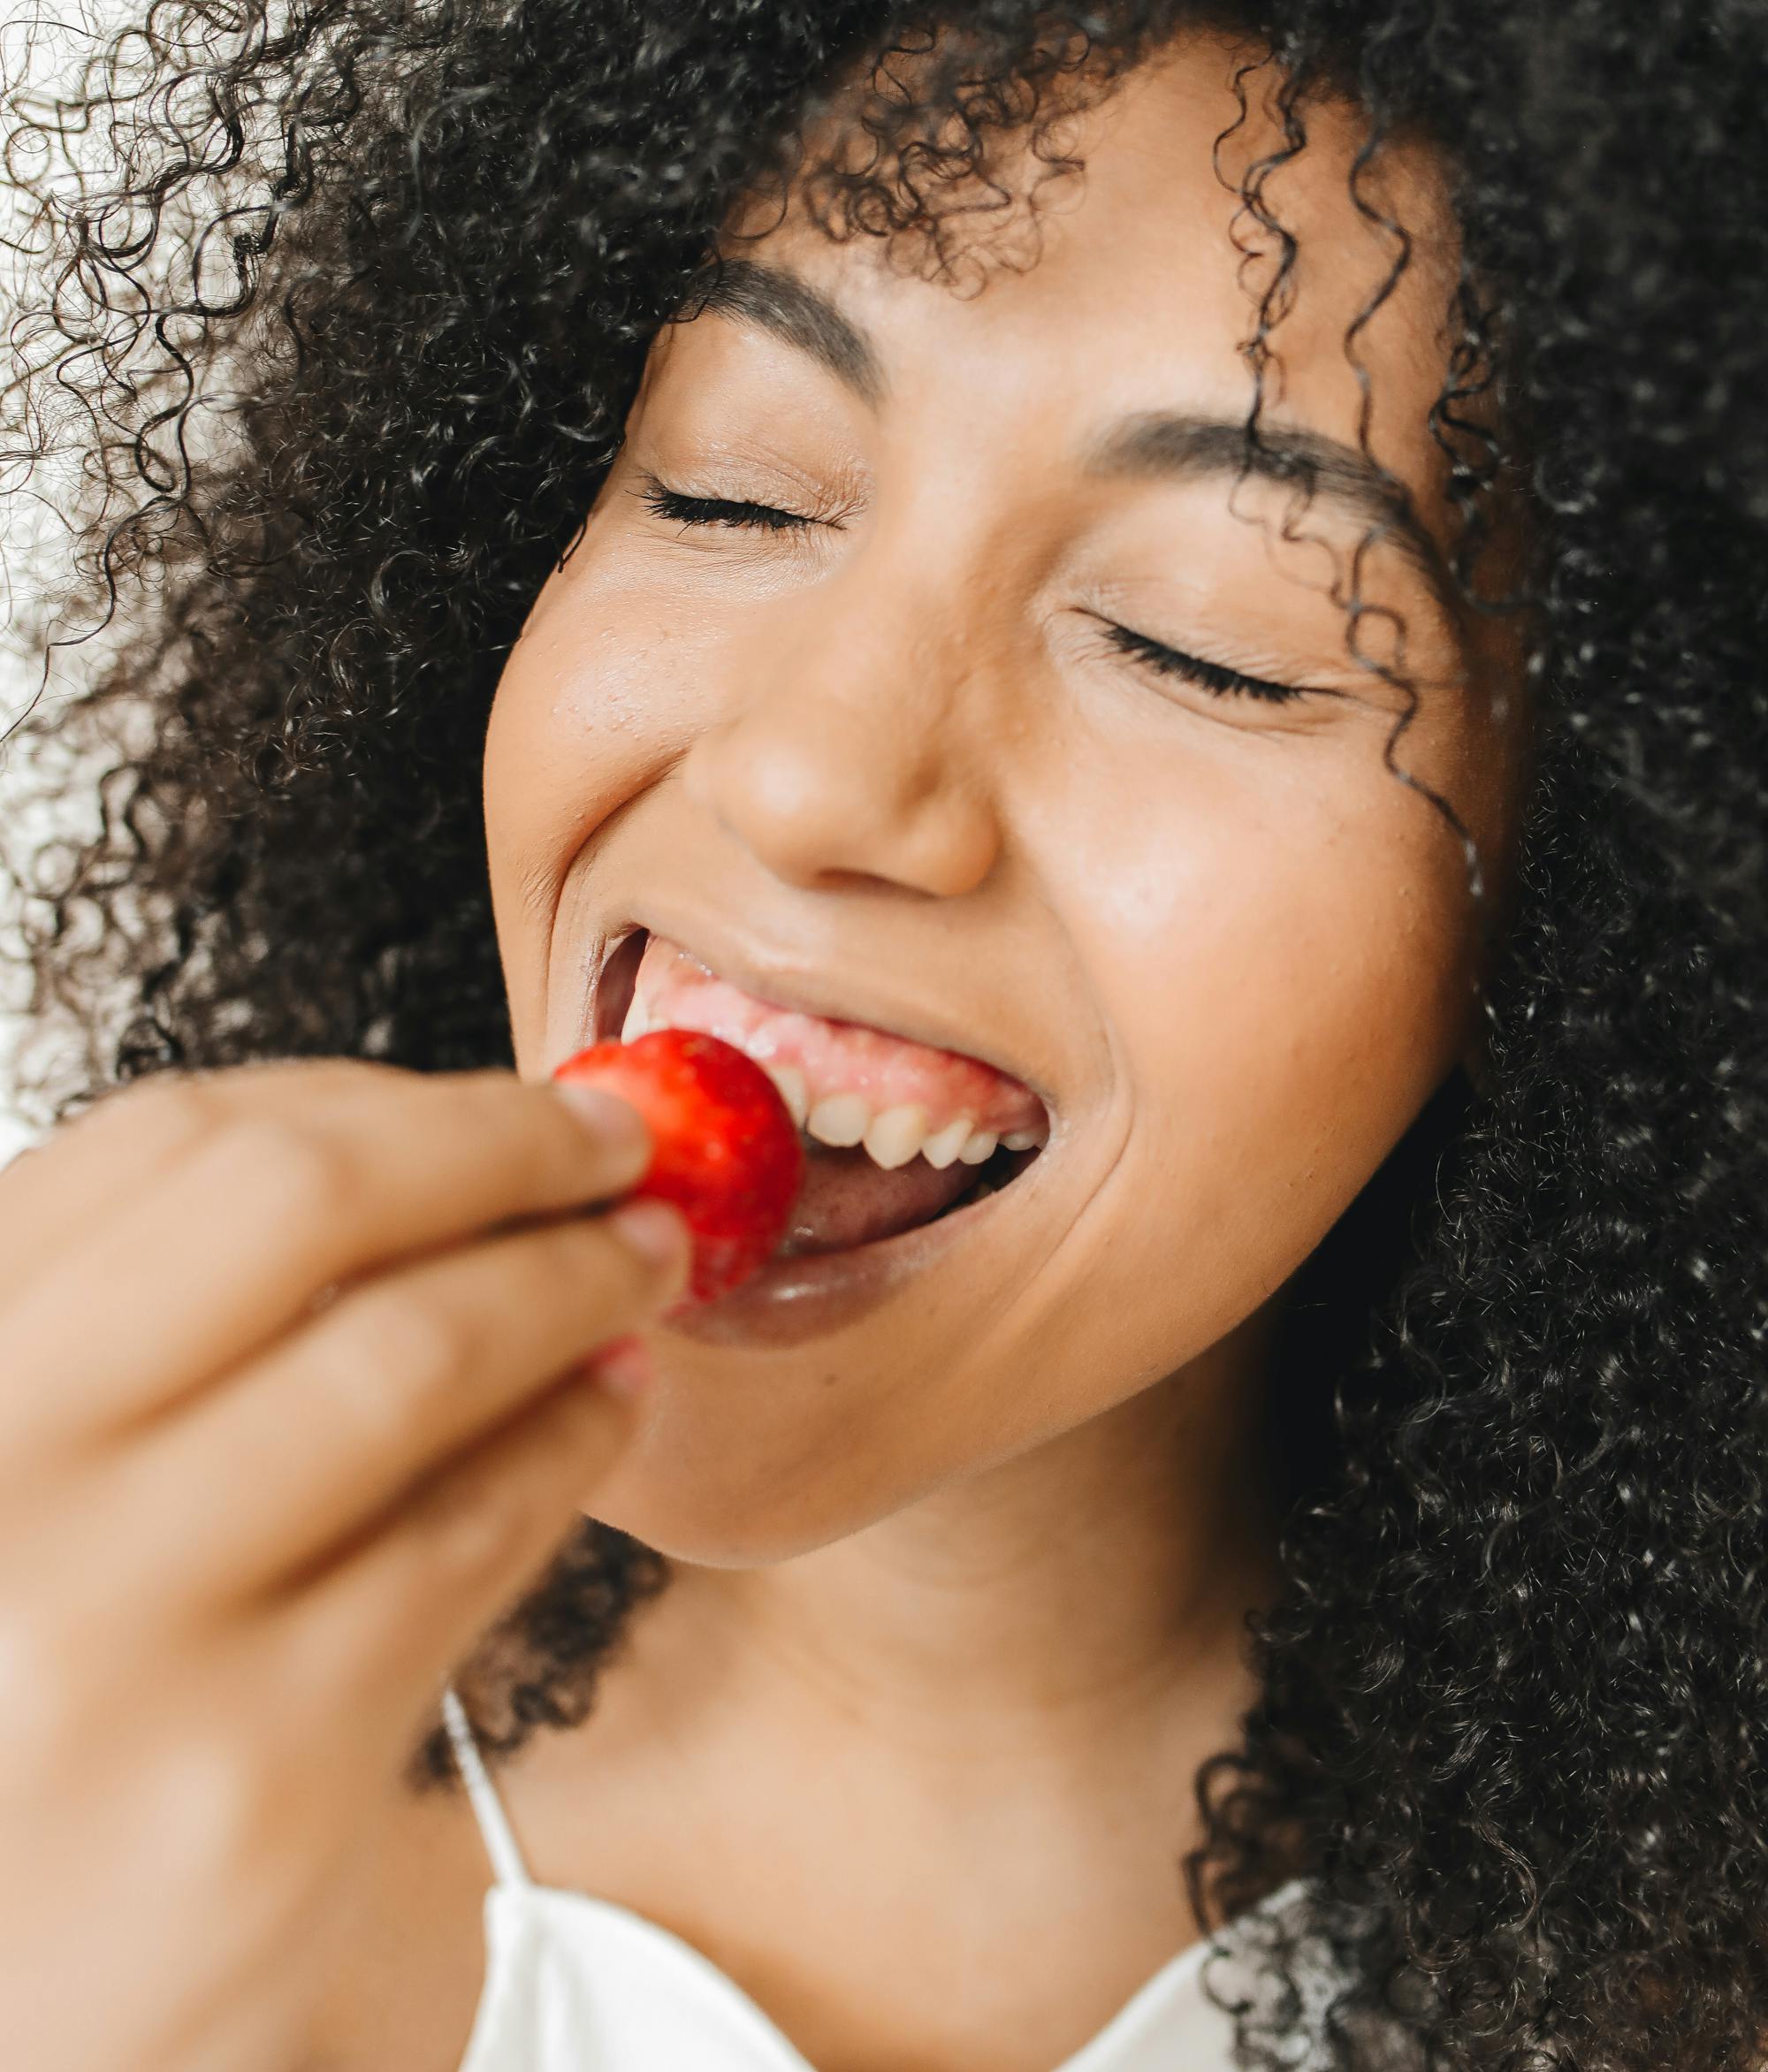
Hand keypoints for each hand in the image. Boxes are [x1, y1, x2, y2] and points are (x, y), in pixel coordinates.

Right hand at [0, 1059, 687, 2071]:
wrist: (22, 2014)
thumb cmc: (50, 1690)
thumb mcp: (50, 1464)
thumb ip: (180, 1312)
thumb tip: (458, 1147)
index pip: (169, 1140)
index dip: (377, 1093)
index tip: (508, 1102)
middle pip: (291, 1200)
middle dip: (495, 1146)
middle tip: (619, 1141)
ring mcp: (104, 1626)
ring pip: (404, 1356)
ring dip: (565, 1281)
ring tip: (646, 1263)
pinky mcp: (248, 1772)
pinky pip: (460, 1542)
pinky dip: (565, 1447)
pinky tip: (610, 1408)